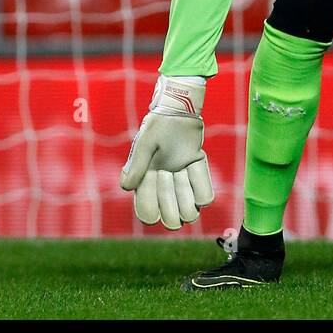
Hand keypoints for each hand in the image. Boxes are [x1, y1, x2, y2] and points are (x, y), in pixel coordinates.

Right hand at [119, 75, 214, 228]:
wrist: (179, 111)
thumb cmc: (158, 125)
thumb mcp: (146, 142)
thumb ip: (138, 164)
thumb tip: (126, 188)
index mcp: (147, 185)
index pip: (148, 214)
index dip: (150, 203)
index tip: (151, 176)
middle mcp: (165, 190)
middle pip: (172, 221)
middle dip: (170, 201)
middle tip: (167, 173)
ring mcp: (183, 185)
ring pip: (190, 214)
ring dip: (186, 194)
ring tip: (181, 171)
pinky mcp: (198, 176)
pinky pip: (206, 197)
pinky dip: (201, 186)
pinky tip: (192, 167)